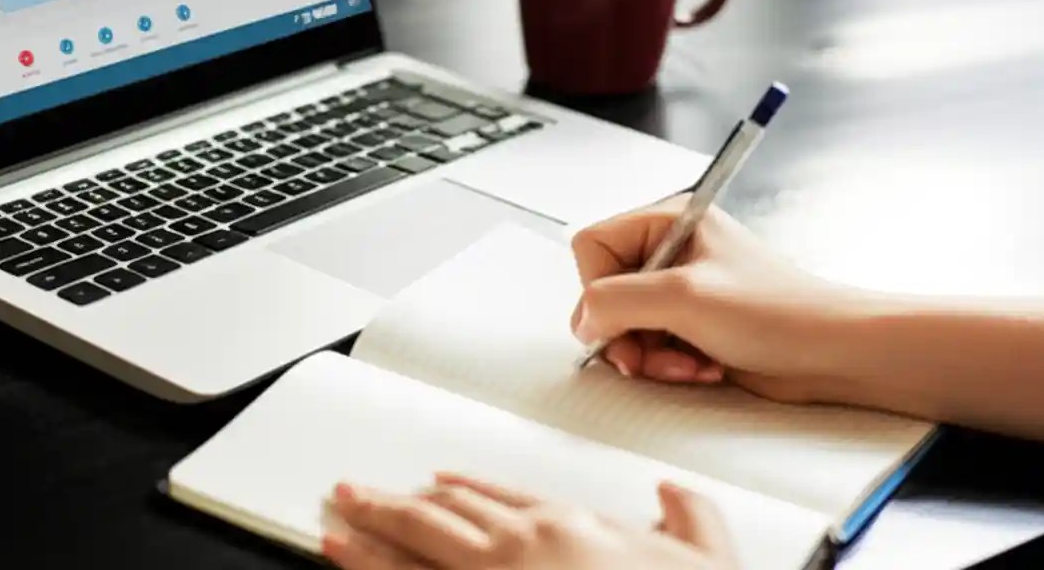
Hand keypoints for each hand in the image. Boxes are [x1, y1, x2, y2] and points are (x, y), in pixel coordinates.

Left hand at [323, 473, 737, 569]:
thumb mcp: (706, 556)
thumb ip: (690, 516)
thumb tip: (674, 494)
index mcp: (569, 525)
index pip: (502, 495)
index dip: (464, 488)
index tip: (439, 483)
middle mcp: (520, 546)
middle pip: (441, 512)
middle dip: (392, 500)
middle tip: (354, 490)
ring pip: (412, 542)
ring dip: (367, 527)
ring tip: (336, 515)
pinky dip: (370, 567)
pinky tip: (341, 557)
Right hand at [570, 194, 863, 402]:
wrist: (832, 353)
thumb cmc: (779, 311)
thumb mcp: (684, 297)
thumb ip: (616, 301)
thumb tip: (582, 320)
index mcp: (668, 221)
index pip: (592, 247)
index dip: (598, 289)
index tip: (619, 320)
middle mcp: (670, 251)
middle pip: (604, 292)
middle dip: (626, 333)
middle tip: (646, 355)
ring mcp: (680, 291)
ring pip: (624, 327)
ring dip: (649, 355)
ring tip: (687, 363)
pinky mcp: (690, 326)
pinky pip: (649, 348)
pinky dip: (667, 366)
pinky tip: (702, 368)